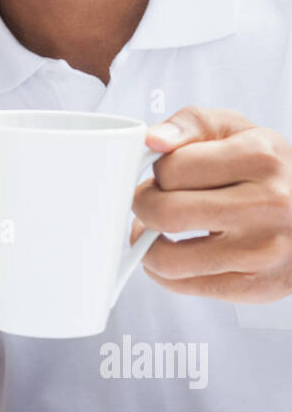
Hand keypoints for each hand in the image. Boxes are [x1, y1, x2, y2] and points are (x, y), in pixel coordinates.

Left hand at [130, 107, 291, 302]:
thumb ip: (191, 124)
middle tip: (150, 202)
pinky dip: (163, 271)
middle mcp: (266, 205)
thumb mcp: (238, 131)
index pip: (172, 169)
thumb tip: (152, 140)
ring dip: (146, 244)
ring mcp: (261, 251)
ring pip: (166, 259)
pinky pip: (182, 285)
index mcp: (260, 157)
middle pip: (165, 214)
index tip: (165, 175)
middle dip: (143, 207)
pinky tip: (174, 253)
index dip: (157, 171)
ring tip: (155, 230)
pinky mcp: (254, 287)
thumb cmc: (268, 172)